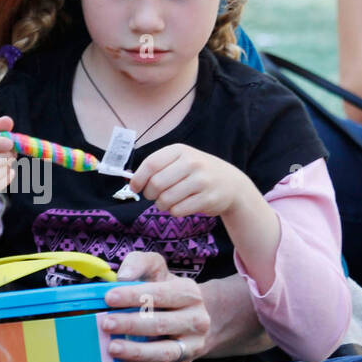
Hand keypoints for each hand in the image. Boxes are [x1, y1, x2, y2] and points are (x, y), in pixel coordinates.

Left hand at [99, 249, 210, 361]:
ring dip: (134, 351)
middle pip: (161, 324)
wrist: (193, 321)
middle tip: (105, 323)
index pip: (161, 294)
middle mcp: (196, 321)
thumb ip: (140, 263)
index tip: (109, 297)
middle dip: (131, 324)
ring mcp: (190, 346)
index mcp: (190, 294)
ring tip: (110, 347)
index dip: (134, 295)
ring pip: (163, 352)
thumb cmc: (166, 293)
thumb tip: (123, 276)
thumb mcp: (157, 271)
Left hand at [129, 143, 248, 218]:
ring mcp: (202, 181)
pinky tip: (181, 206)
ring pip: (166, 199)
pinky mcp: (207, 199)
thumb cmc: (197, 172)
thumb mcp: (181, 160)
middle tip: (155, 196)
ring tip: (168, 202)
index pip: (151, 164)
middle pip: (156, 184)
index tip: (135, 187)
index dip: (138, 178)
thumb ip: (158, 167)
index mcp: (180, 150)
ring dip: (162, 205)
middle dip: (150, 194)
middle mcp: (192, 163)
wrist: (231, 183)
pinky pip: (178, 210)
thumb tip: (130, 181)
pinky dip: (174, 211)